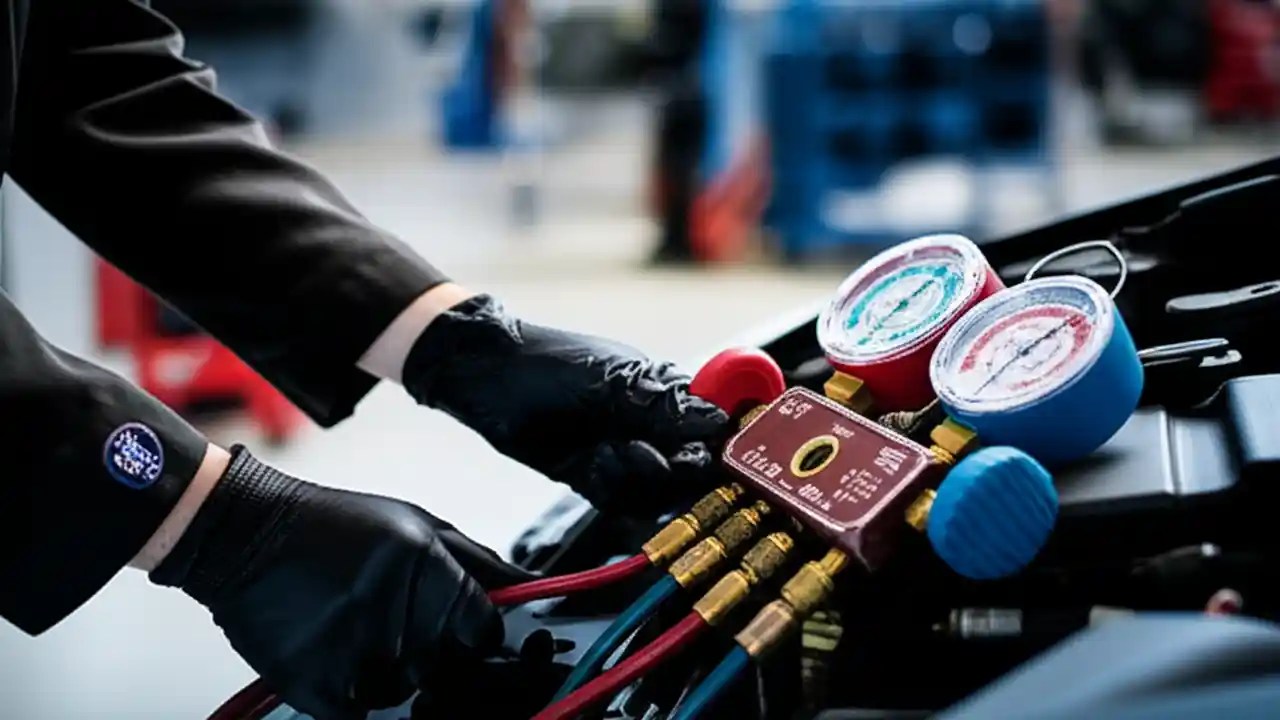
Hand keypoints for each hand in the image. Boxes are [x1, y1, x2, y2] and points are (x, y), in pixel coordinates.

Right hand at [150, 447, 521, 719]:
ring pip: (403, 691)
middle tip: (397, 626)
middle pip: (447, 667)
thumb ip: (476, 562)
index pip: (483, 629)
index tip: (466, 634)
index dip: (477, 637)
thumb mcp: (412, 523)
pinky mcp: (313, 680)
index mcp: (420, 561)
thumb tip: (534, 587)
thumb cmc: (331, 526)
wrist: (242, 532)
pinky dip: (353, 693)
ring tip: (355, 628)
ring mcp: (349, 647)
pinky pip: (360, 713)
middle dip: (433, 655)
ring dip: (389, 672)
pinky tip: (336, 653)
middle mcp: (389, 605)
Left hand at [401, 295, 728, 515]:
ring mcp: (624, 451)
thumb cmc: (549, 364)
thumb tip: (720, 422)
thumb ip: (665, 407)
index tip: (707, 453)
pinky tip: (586, 464)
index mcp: (667, 390)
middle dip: (671, 467)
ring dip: (633, 477)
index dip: (719, 444)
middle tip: (644, 453)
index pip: (714, 423)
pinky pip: (621, 498)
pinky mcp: (596, 476)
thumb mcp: (611, 382)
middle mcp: (652, 424)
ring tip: (604, 453)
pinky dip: (607, 486)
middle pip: (691, 467)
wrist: (486, 381)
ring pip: (656, 489)